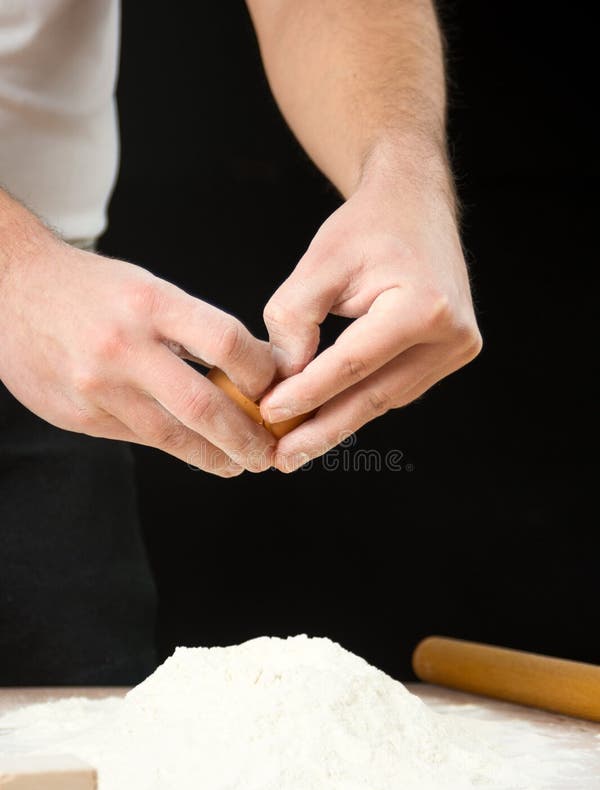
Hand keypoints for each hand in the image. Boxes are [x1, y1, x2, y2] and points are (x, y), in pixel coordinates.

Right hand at [0, 218, 275, 475]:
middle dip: (247, 438)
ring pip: (173, 437)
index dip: (262, 374)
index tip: (276, 390)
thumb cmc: (93, 290)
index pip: (227, 342)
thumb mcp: (148, 289)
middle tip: (268, 453)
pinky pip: (140, 440)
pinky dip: (174, 449)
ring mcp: (98, 386)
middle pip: (205, 406)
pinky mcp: (80, 416)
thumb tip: (253, 372)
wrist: (11, 290)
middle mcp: (124, 345)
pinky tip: (193, 451)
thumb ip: (195, 330)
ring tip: (238, 464)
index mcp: (150, 302)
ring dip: (216, 457)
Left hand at [260, 153, 481, 471]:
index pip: (352, 364)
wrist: (417, 205)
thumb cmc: (368, 227)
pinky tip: (324, 418)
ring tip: (293, 446)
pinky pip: (394, 388)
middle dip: (322, 429)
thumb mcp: (320, 261)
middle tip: (281, 460)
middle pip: (373, 395)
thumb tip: (283, 377)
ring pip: (384, 398)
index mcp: (425, 307)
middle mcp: (451, 335)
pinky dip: (356, 402)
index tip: (268, 416)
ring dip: (337, 422)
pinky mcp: (450, 357)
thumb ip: (295, 318)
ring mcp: (457, 350)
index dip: (306, 394)